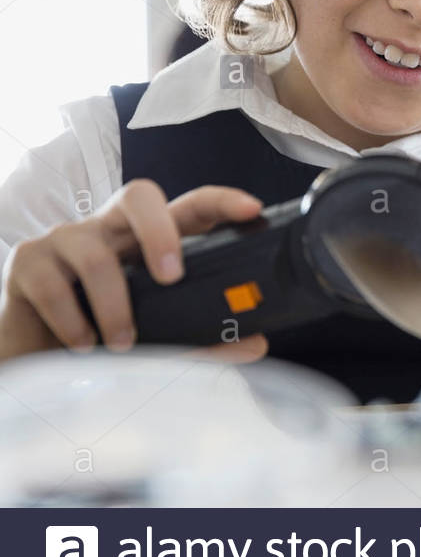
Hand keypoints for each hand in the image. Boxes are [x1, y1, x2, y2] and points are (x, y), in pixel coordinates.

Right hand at [0, 180, 268, 362]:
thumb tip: (256, 343)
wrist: (33, 360)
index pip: (189, 206)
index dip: (221, 200)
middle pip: (139, 196)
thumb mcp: (156, 338)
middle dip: (160, 231)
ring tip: (124, 343)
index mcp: (148, 240)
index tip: (251, 208)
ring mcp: (65, 240)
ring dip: (115, 306)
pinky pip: (53, 284)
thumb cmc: (100, 336)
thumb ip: (204, 341)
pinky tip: (83, 345)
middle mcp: (110, 229)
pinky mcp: (27, 261)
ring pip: (95, 254)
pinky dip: (74, 322)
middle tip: (172, 276)